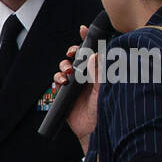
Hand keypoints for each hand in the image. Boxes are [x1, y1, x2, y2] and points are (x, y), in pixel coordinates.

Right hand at [57, 24, 100, 154]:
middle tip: (71, 54)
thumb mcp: (104, 90)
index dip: (87, 40)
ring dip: (63, 67)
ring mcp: (75, 85)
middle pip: (75, 57)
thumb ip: (99, 73)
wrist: (94, 131)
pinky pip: (57, 82)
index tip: (82, 30)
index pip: (92, 51)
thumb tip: (94, 56)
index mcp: (98, 72)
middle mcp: (86, 76)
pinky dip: (57, 80)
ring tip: (66, 74)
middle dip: (71, 53)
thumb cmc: (105, 111)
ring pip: (64, 68)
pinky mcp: (65, 94)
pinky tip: (61, 83)